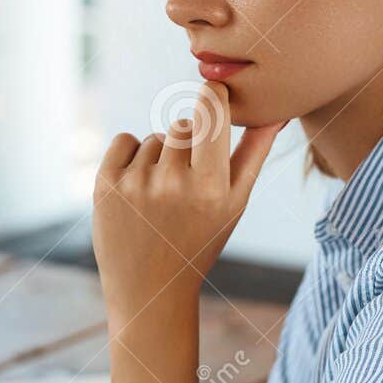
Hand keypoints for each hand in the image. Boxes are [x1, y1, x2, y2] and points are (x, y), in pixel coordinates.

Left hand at [92, 81, 283, 326]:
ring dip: (159, 157)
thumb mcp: (236, 204)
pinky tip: (138, 187)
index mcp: (212, 187)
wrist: (150, 288)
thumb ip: (255, 154)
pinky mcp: (106, 186)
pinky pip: (124, 140)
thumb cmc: (199, 242)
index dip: (213, 95)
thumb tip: (277, 114)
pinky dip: (130, 155)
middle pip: (183, 125)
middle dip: (187, 143)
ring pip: (154, 138)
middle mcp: (173, 184)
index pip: (211, 110)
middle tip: (186, 182)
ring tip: (162, 197)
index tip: (214, 94)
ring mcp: (136, 185)